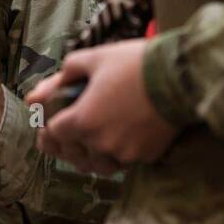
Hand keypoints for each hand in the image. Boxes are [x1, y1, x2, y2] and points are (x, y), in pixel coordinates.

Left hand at [26, 39, 178, 170]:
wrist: (180, 77)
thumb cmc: (134, 64)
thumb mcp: (94, 58)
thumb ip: (65, 74)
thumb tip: (43, 90)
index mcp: (83, 121)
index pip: (54, 134)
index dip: (47, 129)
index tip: (47, 125)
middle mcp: (101, 143)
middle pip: (74, 155)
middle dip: (66, 146)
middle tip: (62, 139)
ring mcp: (125, 153)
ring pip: (99, 166)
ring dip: (90, 157)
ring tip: (89, 146)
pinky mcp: (146, 156)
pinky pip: (124, 162)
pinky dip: (116, 155)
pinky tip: (117, 142)